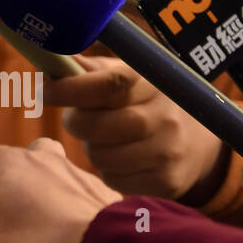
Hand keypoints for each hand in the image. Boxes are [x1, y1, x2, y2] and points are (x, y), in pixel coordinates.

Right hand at [0, 138, 121, 242]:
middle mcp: (43, 156)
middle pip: (23, 169)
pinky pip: (84, 204)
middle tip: (22, 232)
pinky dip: (80, 221)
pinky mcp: (108, 194)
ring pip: (56, 185)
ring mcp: (80, 173)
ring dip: (52, 208)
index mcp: (7, 161)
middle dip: (21, 194)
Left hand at [42, 54, 226, 201]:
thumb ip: (89, 70)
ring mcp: (168, 150)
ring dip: (91, 148)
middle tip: (77, 118)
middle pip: (99, 126)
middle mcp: (164, 116)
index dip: (70, 89)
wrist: (197, 140)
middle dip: (76, 122)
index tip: (45, 92)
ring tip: (104, 138)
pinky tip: (120, 158)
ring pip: (101, 156)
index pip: (109, 84)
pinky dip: (107, 170)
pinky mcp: (167, 181)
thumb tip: (51, 61)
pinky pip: (113, 179)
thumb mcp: (125, 75)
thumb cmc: (144, 100)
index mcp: (151, 82)